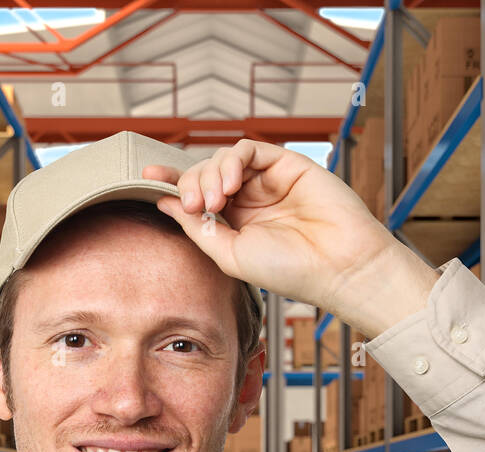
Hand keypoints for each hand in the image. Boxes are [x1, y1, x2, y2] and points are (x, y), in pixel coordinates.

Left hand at [144, 139, 438, 337]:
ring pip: (222, 159)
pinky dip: (231, 161)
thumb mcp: (230, 255)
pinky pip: (247, 149)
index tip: (147, 177)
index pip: (196, 196)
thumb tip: (164, 203)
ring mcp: (267, 181)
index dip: (171, 183)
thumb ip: (197, 229)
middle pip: (203, 175)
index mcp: (235, 225)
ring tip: (215, 201)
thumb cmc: (291, 270)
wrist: (338, 265)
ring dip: (209, 175)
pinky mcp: (286, 164)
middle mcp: (249, 201)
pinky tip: (230, 185)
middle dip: (191, 184)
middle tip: (195, 206)